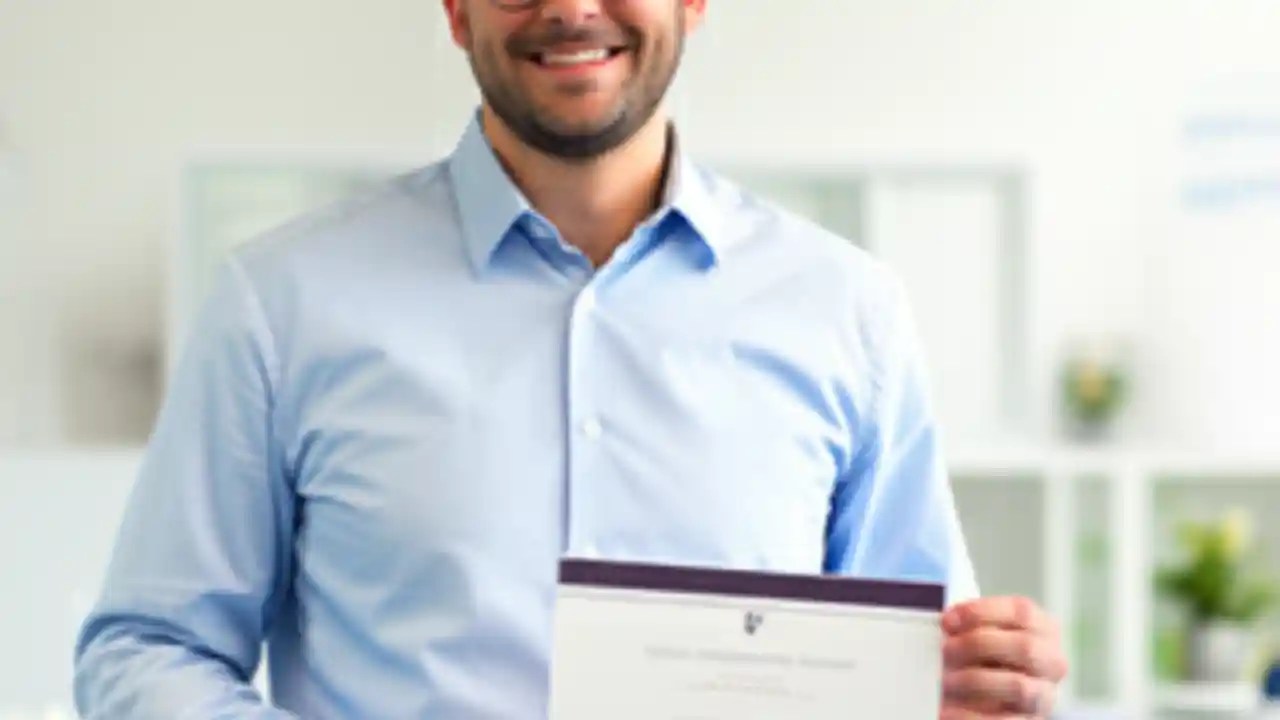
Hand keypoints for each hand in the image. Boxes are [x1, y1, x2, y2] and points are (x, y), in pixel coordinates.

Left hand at [939, 596, 1067, 718]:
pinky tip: (949, 710)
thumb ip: (970, 623)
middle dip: (978, 645)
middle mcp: (1052, 662)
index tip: (948, 620)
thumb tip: (948, 621)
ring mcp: (1045, 695)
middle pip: (1024, 647)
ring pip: (1019, 686)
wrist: (985, 698)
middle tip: (946, 650)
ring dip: (975, 681)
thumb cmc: (981, 656)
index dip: (982, 613)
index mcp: (1044, 630)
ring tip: (946, 681)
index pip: (1022, 613)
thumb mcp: (980, 633)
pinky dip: (972, 715)